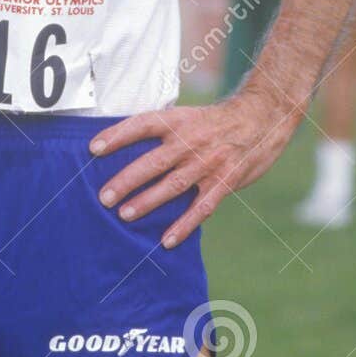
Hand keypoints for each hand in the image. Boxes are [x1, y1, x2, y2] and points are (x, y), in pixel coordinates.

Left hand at [90, 90, 300, 247]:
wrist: (262, 117)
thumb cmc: (216, 121)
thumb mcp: (189, 116)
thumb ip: (163, 133)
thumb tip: (126, 150)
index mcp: (179, 121)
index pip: (142, 125)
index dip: (118, 135)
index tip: (93, 148)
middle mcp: (191, 141)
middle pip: (152, 162)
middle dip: (126, 180)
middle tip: (103, 197)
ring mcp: (208, 163)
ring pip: (173, 185)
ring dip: (147, 201)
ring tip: (124, 215)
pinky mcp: (225, 181)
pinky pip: (201, 207)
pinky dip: (184, 225)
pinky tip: (167, 240)